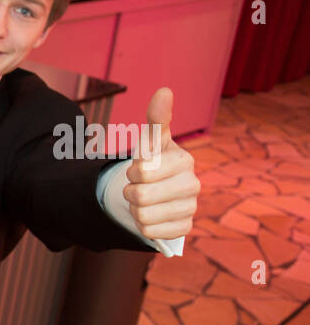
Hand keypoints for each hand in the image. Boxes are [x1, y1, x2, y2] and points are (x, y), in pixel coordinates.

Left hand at [125, 87, 199, 239]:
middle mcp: (193, 185)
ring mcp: (191, 208)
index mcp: (184, 161)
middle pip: (140, 196)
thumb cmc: (153, 161)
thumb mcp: (151, 142)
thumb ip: (157, 118)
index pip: (142, 171)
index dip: (132, 172)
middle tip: (137, 186)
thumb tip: (164, 91)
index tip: (139, 168)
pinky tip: (152, 215)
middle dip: (130, 192)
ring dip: (135, 209)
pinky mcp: (184, 229)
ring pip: (143, 216)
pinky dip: (143, 226)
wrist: (156, 191)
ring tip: (144, 201)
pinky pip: (151, 233)